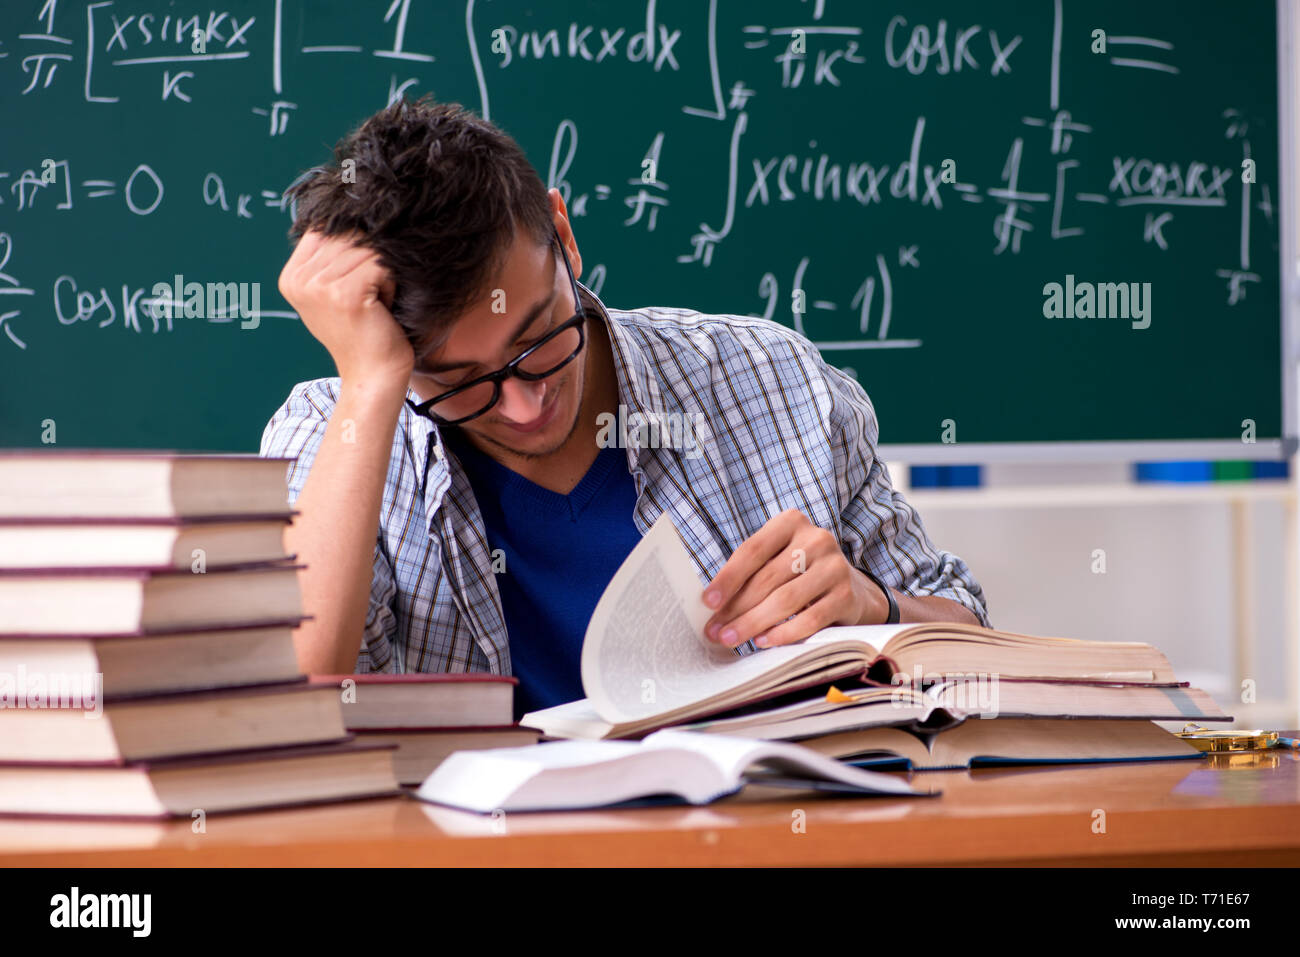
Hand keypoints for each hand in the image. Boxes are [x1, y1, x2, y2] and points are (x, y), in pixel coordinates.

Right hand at [278, 230, 411, 385]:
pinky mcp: (343, 294)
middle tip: (371, 295)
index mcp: (292, 276)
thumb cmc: (365, 331)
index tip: (361, 276)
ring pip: (366, 248)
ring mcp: (318, 287)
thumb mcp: (337, 290)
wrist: (374, 375)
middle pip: (347, 235)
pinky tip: (382, 306)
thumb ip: (333, 255)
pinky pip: (379, 264)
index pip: (325, 228)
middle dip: (370, 260)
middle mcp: (298, 279)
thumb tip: (352, 207)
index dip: (353, 241)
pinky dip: (389, 283)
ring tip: (376, 301)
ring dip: (382, 273)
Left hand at [701, 509, 890, 648]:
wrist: (852, 588)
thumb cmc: (799, 573)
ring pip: (785, 599)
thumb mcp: (776, 560)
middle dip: (736, 608)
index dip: (728, 578)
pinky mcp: (846, 595)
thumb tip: (712, 606)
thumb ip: (749, 573)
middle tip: (715, 630)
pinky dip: (783, 633)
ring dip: (753, 623)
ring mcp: (835, 567)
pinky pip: (810, 619)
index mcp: (791, 522)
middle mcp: (816, 539)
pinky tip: (763, 641)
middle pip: (767, 578)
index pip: (752, 550)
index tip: (708, 602)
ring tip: (732, 638)